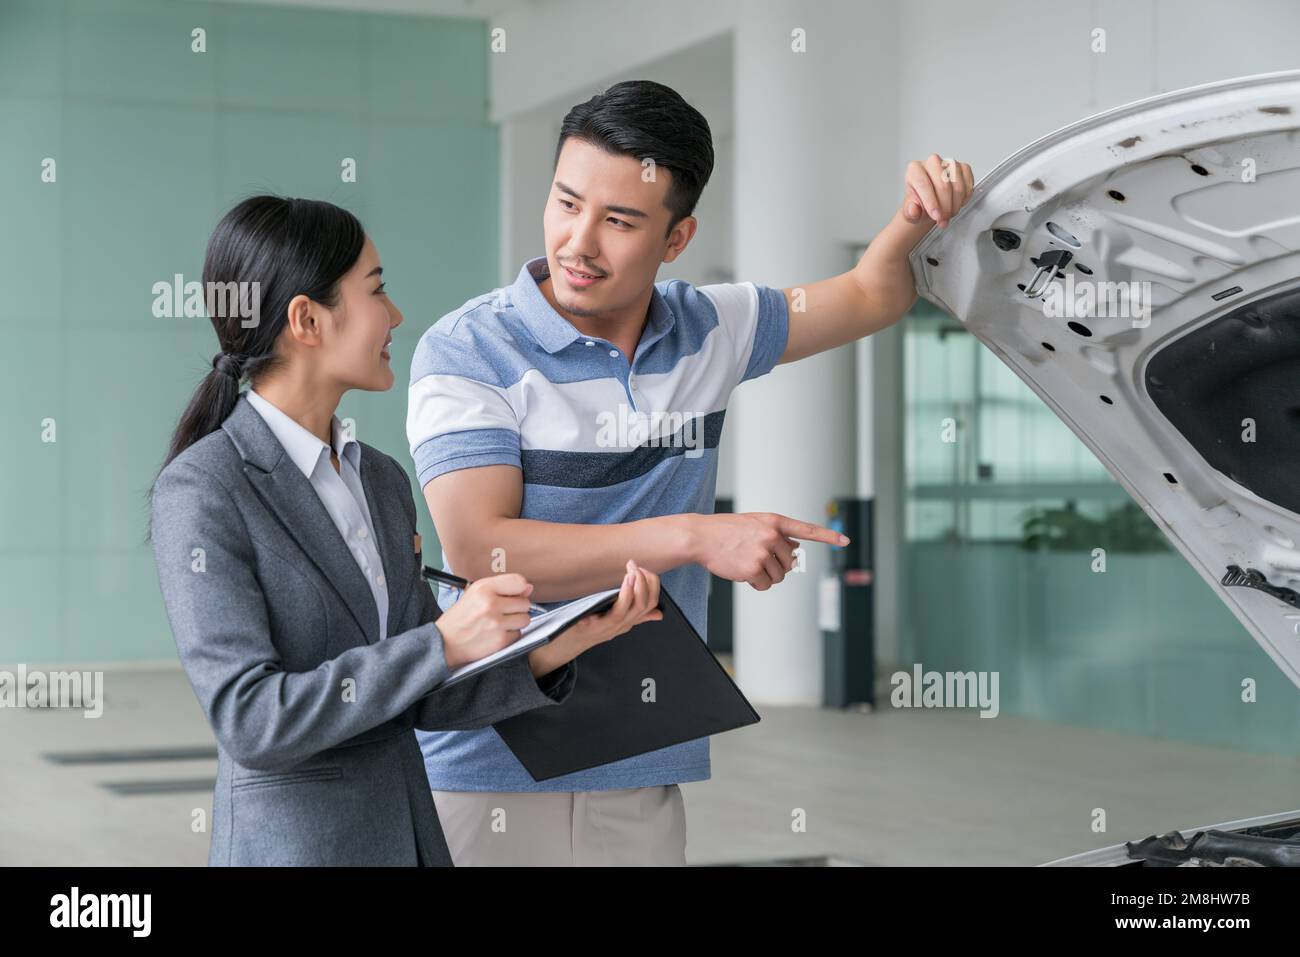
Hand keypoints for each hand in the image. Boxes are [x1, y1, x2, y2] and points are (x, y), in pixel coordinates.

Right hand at [435, 573, 534, 669]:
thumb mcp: (475, 594)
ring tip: (500, 623)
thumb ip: (502, 588)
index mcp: (483, 588)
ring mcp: (496, 623)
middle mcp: (490, 604)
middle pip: (525, 603)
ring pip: (525, 619)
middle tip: (501, 612)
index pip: (519, 582)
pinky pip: (518, 634)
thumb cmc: (460, 617)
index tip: (515, 594)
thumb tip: (529, 588)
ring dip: (516, 622)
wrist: (445, 642)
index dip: (520, 589)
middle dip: (516, 608)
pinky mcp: (500, 641)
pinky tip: (497, 633)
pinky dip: (510, 635)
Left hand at [528, 560, 662, 676]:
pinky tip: (619, 586)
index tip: (641, 568)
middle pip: (646, 603)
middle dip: (645, 580)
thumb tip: (658, 614)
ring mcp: (611, 627)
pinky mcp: (596, 628)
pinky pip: (614, 614)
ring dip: (634, 587)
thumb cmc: (588, 629)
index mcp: (629, 621)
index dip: (652, 583)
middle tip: (634, 565)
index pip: (652, 602)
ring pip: (633, 608)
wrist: (564, 645)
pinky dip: (622, 596)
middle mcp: (624, 625)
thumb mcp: (615, 621)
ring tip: (631, 572)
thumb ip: (635, 615)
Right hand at [689, 512, 848, 590]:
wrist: (700, 537)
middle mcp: (772, 535)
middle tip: (756, 559)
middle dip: (777, 565)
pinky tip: (742, 572)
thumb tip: (796, 548)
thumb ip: (776, 534)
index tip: (845, 541)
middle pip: (790, 562)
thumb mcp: (754, 524)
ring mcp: (763, 552)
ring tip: (745, 563)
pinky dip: (756, 583)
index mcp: (774, 522)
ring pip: (779, 576)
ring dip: (765, 575)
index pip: (806, 530)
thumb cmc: (725, 531)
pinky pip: (765, 585)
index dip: (827, 537)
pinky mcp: (754, 568)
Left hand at [901, 154, 973, 229]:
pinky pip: (968, 185)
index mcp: (914, 169)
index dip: (931, 203)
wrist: (929, 203)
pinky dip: (964, 199)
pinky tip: (956, 204)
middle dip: (945, 208)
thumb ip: (910, 213)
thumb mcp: (910, 213)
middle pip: (943, 186)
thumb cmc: (919, 204)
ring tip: (948, 214)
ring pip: (958, 186)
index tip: (936, 216)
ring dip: (955, 205)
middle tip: (943, 220)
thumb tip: (914, 210)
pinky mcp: (963, 168)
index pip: (924, 184)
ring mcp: (949, 163)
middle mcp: (932, 162)